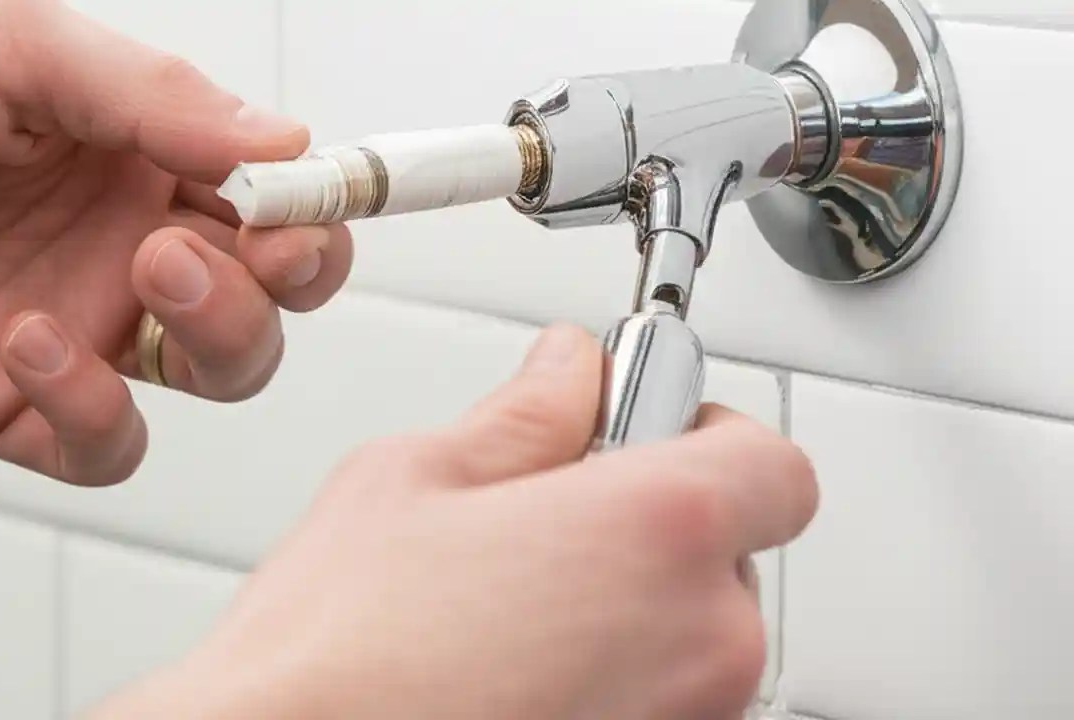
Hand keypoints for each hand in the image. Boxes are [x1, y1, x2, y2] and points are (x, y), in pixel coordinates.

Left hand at [0, 0, 351, 484]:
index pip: (279, 201)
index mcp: (142, 154)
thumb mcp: (14, 45)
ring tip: (141, 276)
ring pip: (217, 375)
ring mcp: (79, 326)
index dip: (317, 214)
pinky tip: (28, 344)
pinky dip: (92, 412)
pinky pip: (104, 446)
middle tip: (227, 246)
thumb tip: (286, 144)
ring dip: (216, 338)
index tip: (304, 211)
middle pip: (272, 299)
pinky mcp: (12, 403)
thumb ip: (157, 97)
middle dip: (280, 284)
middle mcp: (127, 243)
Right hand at [91, 325, 817, 719]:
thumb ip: (522, 416)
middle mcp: (701, 641)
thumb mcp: (412, 480)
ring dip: (628, 604)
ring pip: (691, 633)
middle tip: (547, 520)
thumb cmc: (335, 656)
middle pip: (726, 551)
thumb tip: (566, 373)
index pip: (771, 462)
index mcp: (659, 532)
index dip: (707, 432)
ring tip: (511, 607)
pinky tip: (512, 666)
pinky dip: (610, 673)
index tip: (641, 430)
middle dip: (649, 522)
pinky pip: (658, 698)